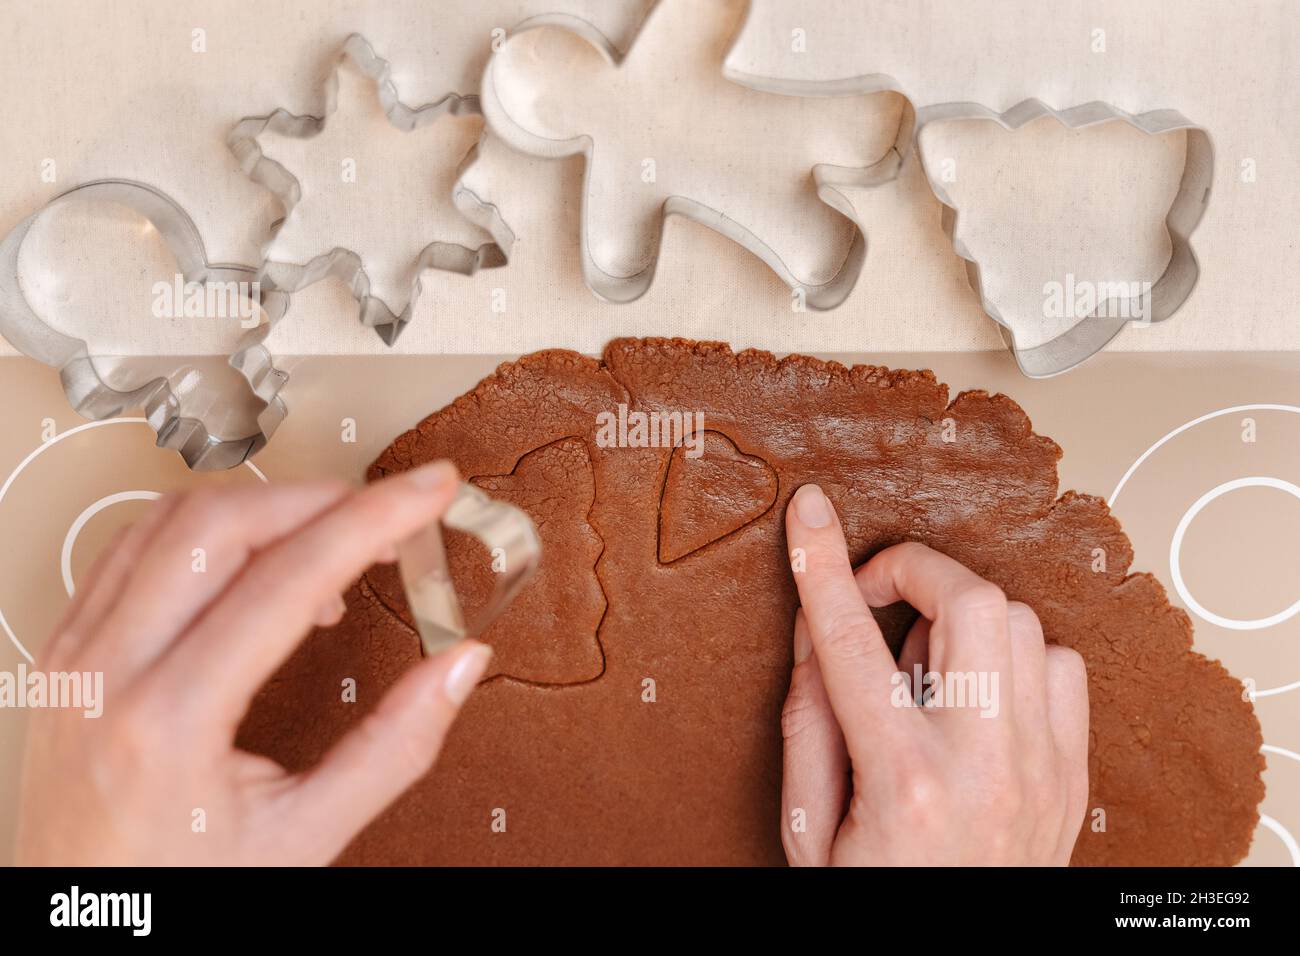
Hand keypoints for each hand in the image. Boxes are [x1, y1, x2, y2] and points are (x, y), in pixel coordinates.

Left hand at [15, 461, 491, 865]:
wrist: (78, 936)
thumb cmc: (179, 897)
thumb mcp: (303, 841)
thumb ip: (393, 748)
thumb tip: (459, 665)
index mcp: (167, 724)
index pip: (289, 579)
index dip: (373, 519)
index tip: (428, 491)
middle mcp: (105, 675)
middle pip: (218, 523)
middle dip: (320, 497)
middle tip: (389, 509)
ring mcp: (72, 660)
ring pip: (166, 520)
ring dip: (262, 508)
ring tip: (330, 540)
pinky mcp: (62, 656)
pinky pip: (131, 550)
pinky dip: (206, 533)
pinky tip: (255, 562)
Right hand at [780, 483, 1088, 865]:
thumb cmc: (873, 894)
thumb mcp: (809, 824)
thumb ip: (806, 719)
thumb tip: (820, 633)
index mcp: (903, 777)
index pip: (849, 642)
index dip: (822, 566)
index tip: (809, 512)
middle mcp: (984, 762)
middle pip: (970, 603)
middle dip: (912, 573)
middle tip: (875, 600)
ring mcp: (1042, 764)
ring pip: (1021, 622)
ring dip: (960, 618)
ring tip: (923, 662)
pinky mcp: (1072, 770)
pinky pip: (1062, 664)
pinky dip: (1016, 655)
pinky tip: (978, 688)